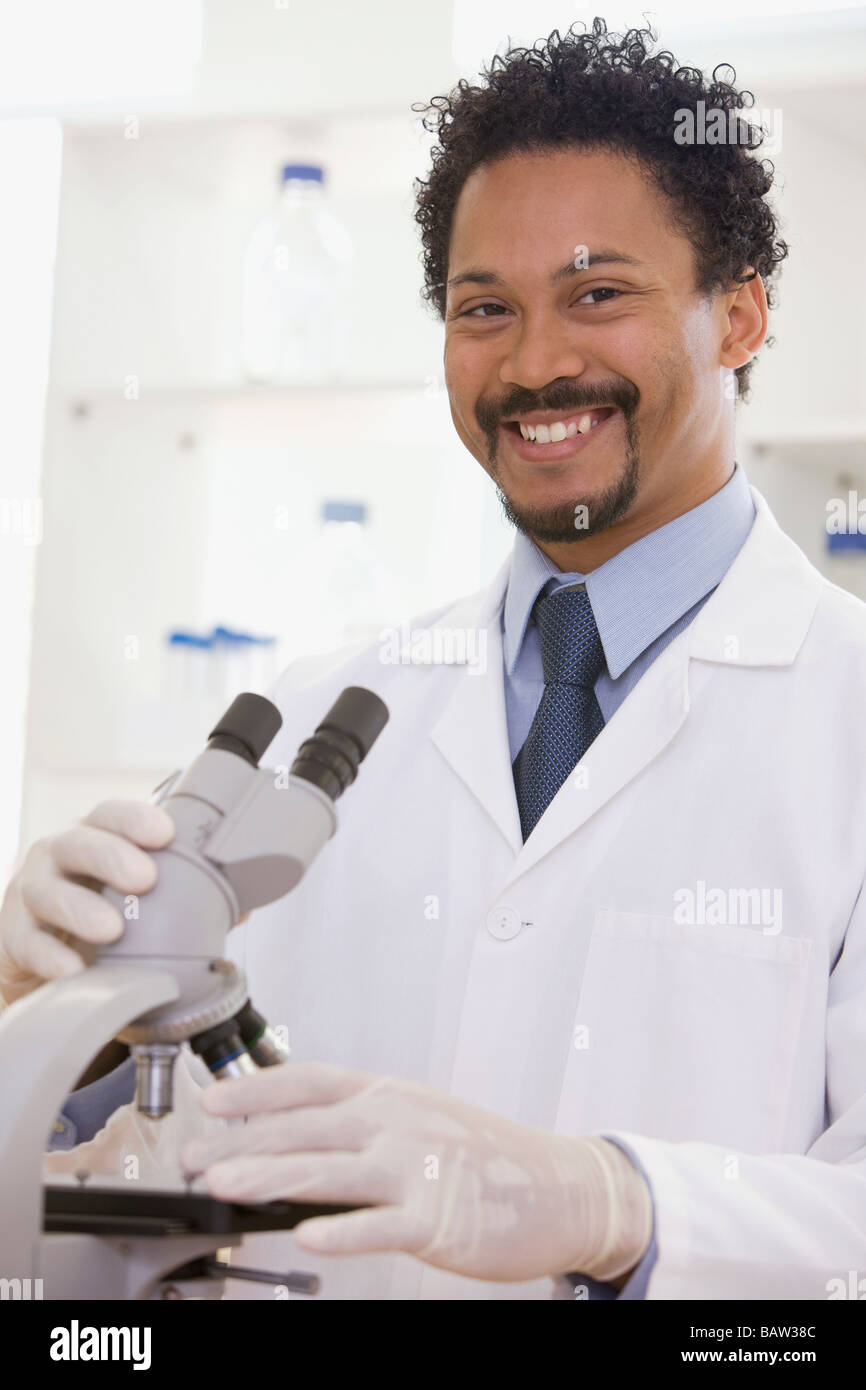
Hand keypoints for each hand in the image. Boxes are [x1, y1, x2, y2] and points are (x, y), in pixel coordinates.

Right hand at [0, 800, 174, 1005]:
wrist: (47, 960)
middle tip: (146, 879)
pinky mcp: (12, 935)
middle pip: (76, 843)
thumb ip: (189, 897)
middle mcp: (58, 857)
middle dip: (111, 857)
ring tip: (112, 929)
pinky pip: (26, 942)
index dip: (135, 819)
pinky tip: (73, 968)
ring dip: (79, 908)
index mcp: (95, 838)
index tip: (165, 832)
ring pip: (45, 891)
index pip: (110, 814)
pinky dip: (50, 955)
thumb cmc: (102, 914)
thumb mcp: (141, 900)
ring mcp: (30, 893)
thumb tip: (247, 901)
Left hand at [181, 1062, 652, 1283]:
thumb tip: (296, 1140)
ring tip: (224, 1186)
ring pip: (329, 1171)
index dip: (257, 1089)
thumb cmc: (488, 1157)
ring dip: (270, 1177)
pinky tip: (307, 1236)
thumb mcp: (421, 1120)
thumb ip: (363, 1126)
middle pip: (306, 1127)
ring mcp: (417, 1168)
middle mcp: (397, 1122)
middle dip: (243, 1141)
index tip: (211, 1100)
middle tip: (194, 1157)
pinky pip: (381, 1223)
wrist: (561, 1187)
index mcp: (391, 1096)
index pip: (311, 1081)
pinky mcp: (438, 1216)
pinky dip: (343, 1229)